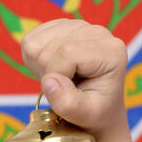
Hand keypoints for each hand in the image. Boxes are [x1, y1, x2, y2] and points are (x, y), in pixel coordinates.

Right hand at [21, 18, 132, 141]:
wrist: (99, 114)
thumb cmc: (96, 115)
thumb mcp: (86, 116)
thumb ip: (69, 103)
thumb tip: (49, 81)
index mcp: (111, 51)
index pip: (67, 52)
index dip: (57, 77)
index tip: (67, 94)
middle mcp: (98, 32)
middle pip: (50, 47)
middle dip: (49, 74)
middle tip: (67, 89)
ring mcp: (78, 25)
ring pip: (35, 43)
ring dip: (41, 68)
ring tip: (62, 81)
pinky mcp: (61, 27)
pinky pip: (30, 40)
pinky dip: (35, 61)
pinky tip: (55, 71)